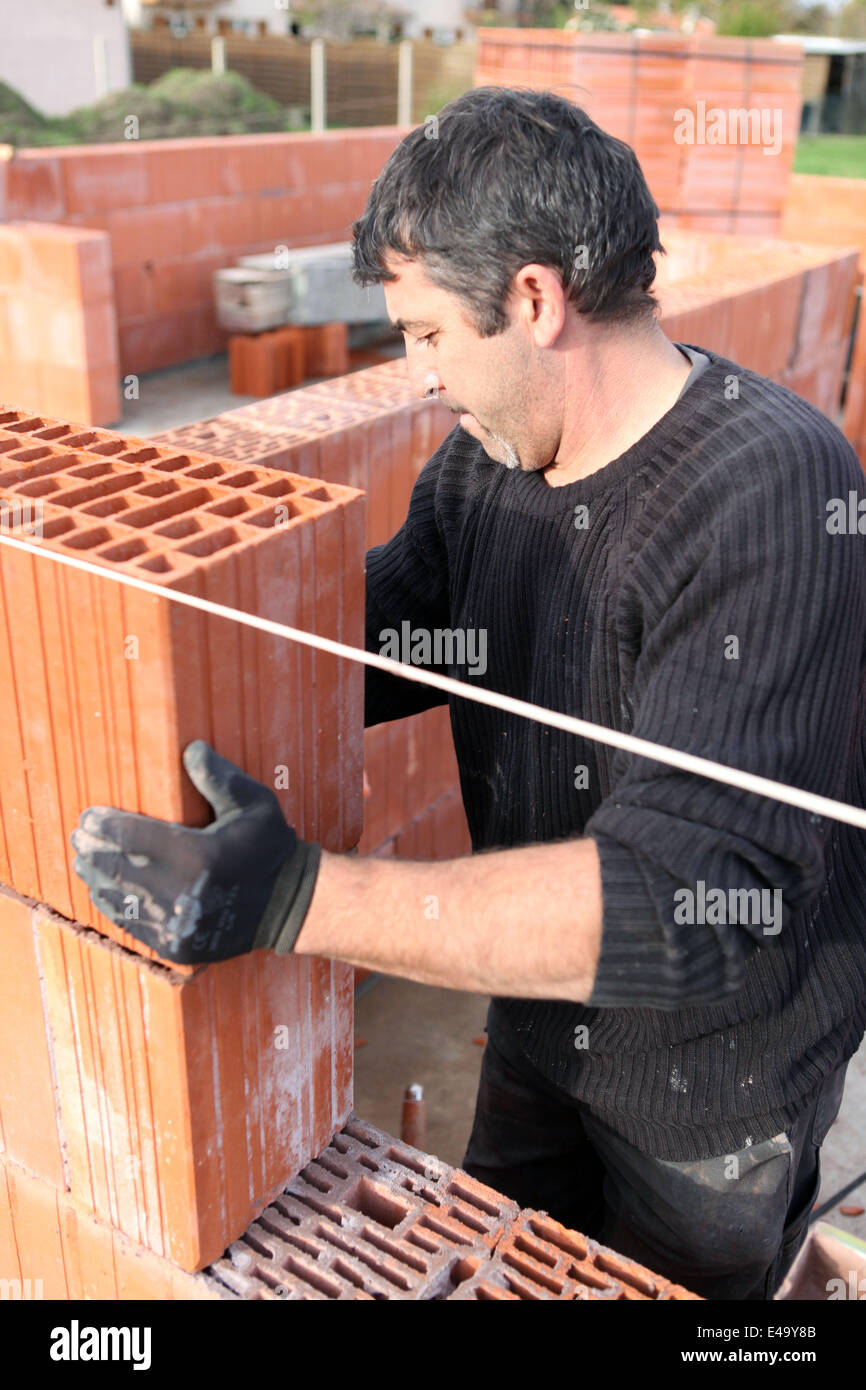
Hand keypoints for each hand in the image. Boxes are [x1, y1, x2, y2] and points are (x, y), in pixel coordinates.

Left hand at [70, 740, 320, 964]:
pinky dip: (114, 907)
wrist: (291, 906)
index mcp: (200, 855)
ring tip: (84, 862)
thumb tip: (190, 748)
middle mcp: (184, 893)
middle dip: (93, 851)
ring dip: (97, 879)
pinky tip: (104, 892)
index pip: (133, 838)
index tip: (88, 816)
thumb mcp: (254, 805)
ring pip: (120, 900)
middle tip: (80, 837)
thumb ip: (220, 778)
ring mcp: (179, 924)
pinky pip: (134, 926)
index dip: (104, 826)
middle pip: (118, 870)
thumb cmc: (270, 847)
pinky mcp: (177, 946)